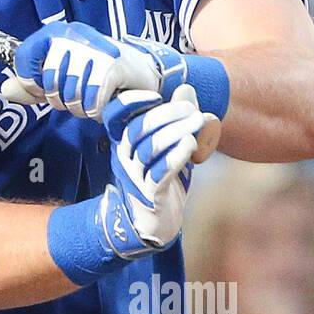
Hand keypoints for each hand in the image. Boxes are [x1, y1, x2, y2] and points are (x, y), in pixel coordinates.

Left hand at [2, 21, 159, 119]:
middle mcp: (73, 35)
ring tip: (91, 99)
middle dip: (62, 100)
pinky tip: (103, 103)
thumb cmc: (92, 73)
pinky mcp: (112, 67)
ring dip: (80, 109)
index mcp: (55, 32)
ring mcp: (94, 50)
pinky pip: (92, 103)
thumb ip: (30, 85)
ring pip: (71, 97)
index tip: (43, 89)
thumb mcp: (58, 75)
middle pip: (51, 84)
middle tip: (76, 95)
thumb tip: (5, 91)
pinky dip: (96, 111)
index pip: (25, 57)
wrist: (139, 70)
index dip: (31, 82)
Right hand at [102, 86, 206, 249]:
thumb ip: (177, 118)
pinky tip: (190, 145)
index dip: (130, 102)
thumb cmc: (161, 180)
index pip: (115, 117)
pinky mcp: (149, 195)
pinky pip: (159, 173)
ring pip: (150, 149)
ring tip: (198, 121)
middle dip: (166, 115)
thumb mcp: (169, 147)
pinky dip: (175, 156)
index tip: (156, 94)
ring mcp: (135, 178)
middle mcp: (124, 158)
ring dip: (176, 132)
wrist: (154, 224)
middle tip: (192, 109)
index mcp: (124, 143)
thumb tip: (186, 89)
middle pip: (138, 130)